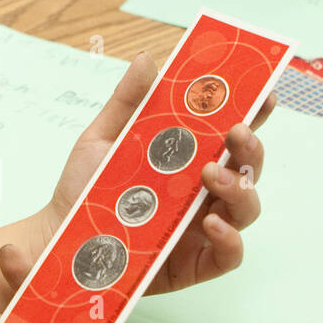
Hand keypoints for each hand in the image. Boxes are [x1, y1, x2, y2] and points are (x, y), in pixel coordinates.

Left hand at [31, 53, 271, 297]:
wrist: (57, 237)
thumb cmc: (83, 189)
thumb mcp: (101, 140)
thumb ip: (127, 102)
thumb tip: (148, 59)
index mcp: (189, 159)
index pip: (231, 135)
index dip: (255, 114)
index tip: (264, 94)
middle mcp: (203, 192)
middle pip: (248, 168)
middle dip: (251, 148)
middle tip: (235, 133)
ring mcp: (202, 228)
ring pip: (247, 207)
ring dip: (240, 188)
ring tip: (212, 175)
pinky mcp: (194, 264)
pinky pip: (230, 254)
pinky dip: (231, 239)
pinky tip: (212, 223)